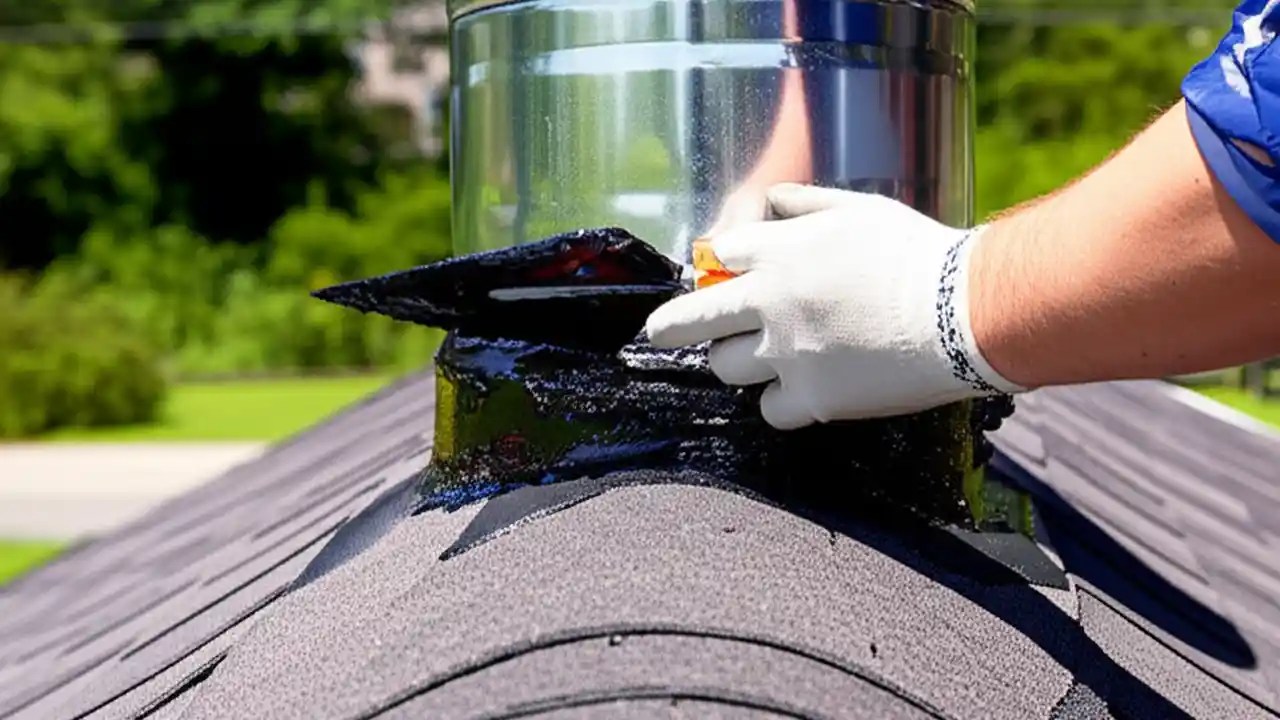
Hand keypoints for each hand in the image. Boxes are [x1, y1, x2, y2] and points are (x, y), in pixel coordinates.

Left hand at [645, 183, 1022, 428]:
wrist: (965, 311)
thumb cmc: (919, 255)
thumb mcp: (861, 209)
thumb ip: (808, 203)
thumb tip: (773, 198)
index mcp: (780, 251)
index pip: (717, 257)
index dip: (713, 268)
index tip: (712, 277)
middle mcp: (770, 301)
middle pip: (693, 319)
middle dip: (668, 326)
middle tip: (655, 333)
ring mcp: (786, 352)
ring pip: (727, 367)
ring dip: (739, 362)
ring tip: (762, 360)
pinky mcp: (811, 397)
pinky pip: (770, 409)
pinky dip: (782, 402)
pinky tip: (803, 393)